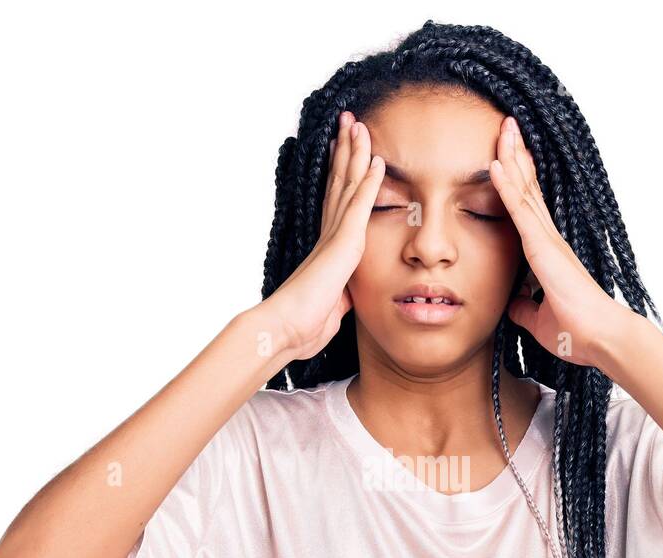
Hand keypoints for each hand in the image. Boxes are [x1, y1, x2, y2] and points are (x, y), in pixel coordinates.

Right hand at [259, 110, 385, 361]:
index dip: (342, 173)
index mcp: (326, 247)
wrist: (285, 330)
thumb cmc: (302, 326)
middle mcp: (328, 235)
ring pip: (348, 185)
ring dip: (356, 153)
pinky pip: (359, 206)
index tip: (345, 149)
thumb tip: (344, 296)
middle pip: (339, 182)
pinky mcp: (343, 245)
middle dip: (346, 150)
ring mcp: (335, 237)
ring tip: (360, 125)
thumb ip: (340, 295)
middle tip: (350, 121)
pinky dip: (369, 182)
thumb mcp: (332, 308)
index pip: (337, 201)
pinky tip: (377, 159)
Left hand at [490, 115, 630, 367]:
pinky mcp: (544, 249)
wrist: (601, 339)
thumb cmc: (578, 332)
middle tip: (507, 126)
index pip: (529, 208)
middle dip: (517, 155)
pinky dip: (507, 187)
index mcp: (549, 253)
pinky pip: (520, 212)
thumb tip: (513, 304)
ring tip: (503, 129)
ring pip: (525, 191)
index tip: (508, 154)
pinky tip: (495, 166)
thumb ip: (524, 308)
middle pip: (529, 188)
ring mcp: (547, 241)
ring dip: (511, 158)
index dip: (519, 179)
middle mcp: (550, 240)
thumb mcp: (539, 320)